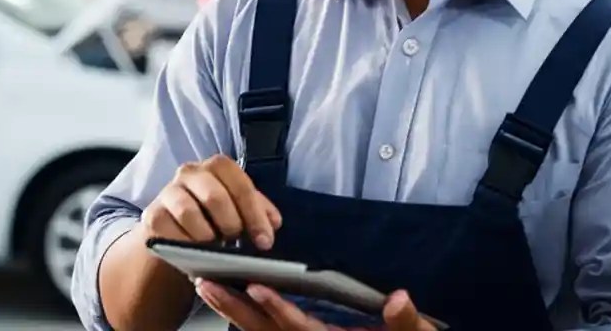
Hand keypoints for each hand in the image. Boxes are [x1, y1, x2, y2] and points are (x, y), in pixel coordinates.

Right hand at [142, 154, 281, 249]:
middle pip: (215, 196)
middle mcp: (190, 172)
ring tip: (216, 250)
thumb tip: (273, 223)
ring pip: (189, 213)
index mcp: (218, 167)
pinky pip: (169, 231)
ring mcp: (169, 192)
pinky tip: (194, 254)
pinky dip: (185, 245)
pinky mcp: (152, 215)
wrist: (177, 230)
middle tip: (237, 243)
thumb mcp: (239, 209)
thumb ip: (259, 211)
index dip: (255, 214)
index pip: (240, 184)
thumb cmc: (214, 216)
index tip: (264, 241)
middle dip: (231, 224)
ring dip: (207, 236)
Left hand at [196, 280, 436, 330]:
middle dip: (235, 308)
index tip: (257, 288)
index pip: (299, 327)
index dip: (277, 309)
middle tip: (207, 284)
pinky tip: (228, 299)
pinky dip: (244, 317)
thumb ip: (404, 321)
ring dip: (231, 311)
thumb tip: (399, 299)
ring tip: (205, 286)